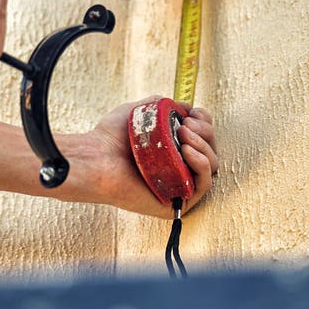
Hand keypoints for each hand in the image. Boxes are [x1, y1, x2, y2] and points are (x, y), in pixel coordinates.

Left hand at [61, 99, 217, 218]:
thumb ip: (164, 105)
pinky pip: (204, 185)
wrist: (96, 156)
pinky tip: (188, 151)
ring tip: (184, 134)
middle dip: (205, 131)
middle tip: (186, 124)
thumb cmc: (112, 136)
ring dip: (204, 145)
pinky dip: (202, 164)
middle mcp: (179, 168)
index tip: (193, 112)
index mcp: (173, 150)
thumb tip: (187, 107)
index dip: (204, 122)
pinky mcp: (177, 202)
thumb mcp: (143, 110)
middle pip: (211, 150)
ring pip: (211, 165)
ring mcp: (179, 185)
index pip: (203, 138)